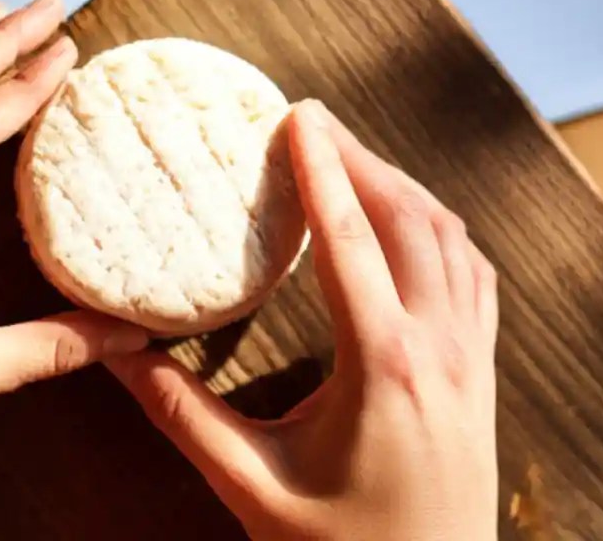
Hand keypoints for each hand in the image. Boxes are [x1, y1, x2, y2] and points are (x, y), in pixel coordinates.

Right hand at [108, 100, 498, 539]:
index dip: (322, 169)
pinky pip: (473, 275)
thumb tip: (120, 354)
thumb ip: (183, 416)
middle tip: (309, 121)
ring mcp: (473, 360)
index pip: (352, 241)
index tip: (296, 114)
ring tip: (349, 157)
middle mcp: (441, 350)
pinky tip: (409, 222)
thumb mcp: (252, 487)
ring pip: (450, 240)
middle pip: (409, 220)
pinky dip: (438, 229)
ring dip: (401, 187)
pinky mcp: (483, 374)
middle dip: (360, 159)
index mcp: (385, 368)